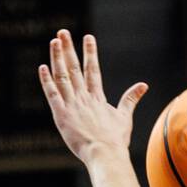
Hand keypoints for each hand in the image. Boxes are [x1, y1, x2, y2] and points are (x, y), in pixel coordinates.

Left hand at [38, 29, 148, 162]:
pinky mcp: (61, 115)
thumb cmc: (115, 140)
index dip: (90, 52)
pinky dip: (47, 81)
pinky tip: (43, 67)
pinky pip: (52, 94)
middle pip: (75, 68)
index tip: (88, 37)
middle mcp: (84, 98)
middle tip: (62, 32)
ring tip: (54, 41)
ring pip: (62, 77)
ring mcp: (72, 105)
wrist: (105, 154)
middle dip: (69, 48)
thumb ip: (130, 99)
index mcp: (98, 98)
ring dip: (57, 58)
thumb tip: (144, 85)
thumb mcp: (124, 117)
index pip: (93, 70)